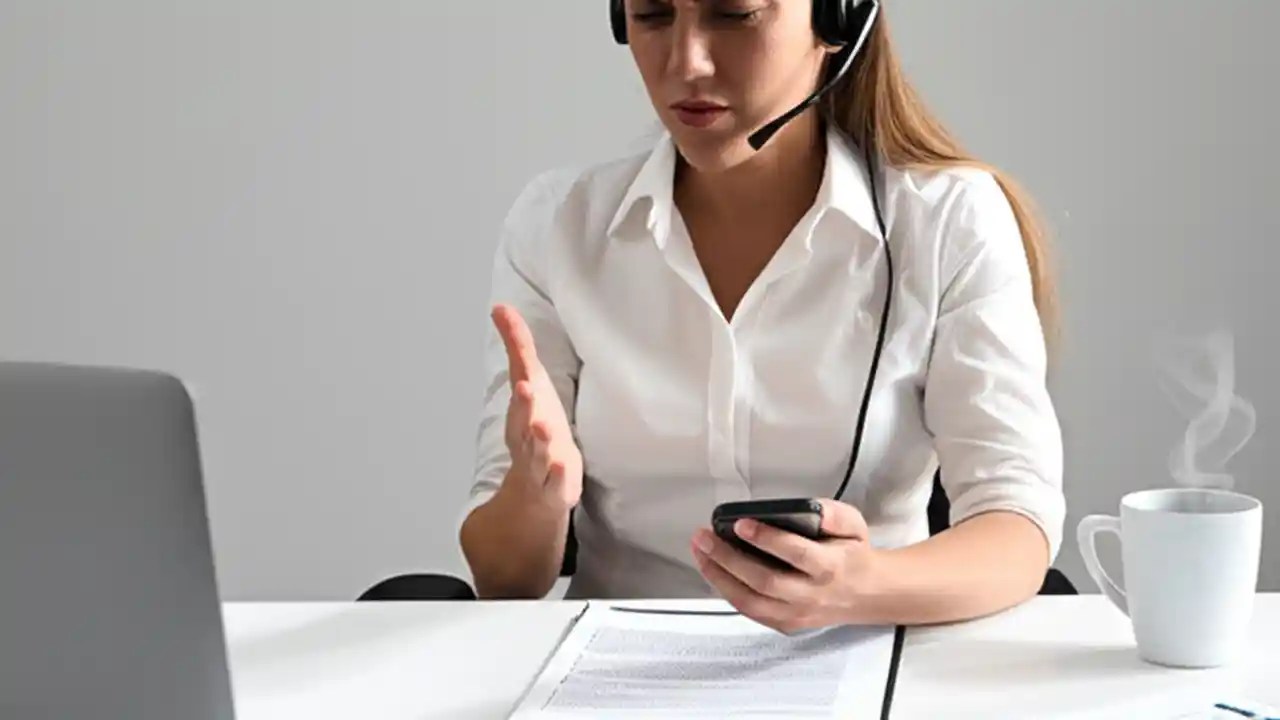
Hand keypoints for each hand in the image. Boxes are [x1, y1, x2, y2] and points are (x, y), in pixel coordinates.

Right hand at [491, 303, 582, 509]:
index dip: (523, 391)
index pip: (522, 399)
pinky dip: (556, 478)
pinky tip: (561, 466)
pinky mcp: (555, 488)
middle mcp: (528, 437)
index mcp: (522, 412)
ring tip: (544, 427)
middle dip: (525, 408)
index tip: (525, 379)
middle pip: (525, 423)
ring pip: (538, 454)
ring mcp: (541, 464)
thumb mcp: (530, 383)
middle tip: (527, 390)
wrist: (533, 488)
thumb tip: (500, 307)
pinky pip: (555, 485)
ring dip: (540, 442)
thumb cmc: (535, 426)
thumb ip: (517, 345)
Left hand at [691, 499, 881, 632]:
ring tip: (701, 553)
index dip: (766, 539)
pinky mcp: (786, 623)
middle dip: (728, 558)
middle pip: (764, 580)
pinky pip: (750, 611)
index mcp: (830, 566)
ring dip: (720, 577)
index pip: (796, 554)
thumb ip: (834, 514)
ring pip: (751, 601)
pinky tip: (713, 572)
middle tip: (705, 537)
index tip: (741, 523)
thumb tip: (811, 509)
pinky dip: (728, 592)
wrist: (867, 593)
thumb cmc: (853, 554)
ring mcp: (797, 613)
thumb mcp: (854, 525)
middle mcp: (811, 594)